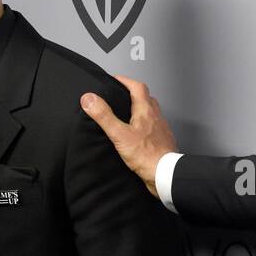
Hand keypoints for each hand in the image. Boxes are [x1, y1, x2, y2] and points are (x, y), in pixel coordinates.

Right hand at [80, 76, 177, 198]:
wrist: (165, 175)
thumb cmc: (147, 156)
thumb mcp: (119, 134)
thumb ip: (104, 116)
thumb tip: (89, 99)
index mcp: (146, 111)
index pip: (137, 87)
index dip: (125, 81)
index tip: (115, 80)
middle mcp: (156, 117)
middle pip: (146, 98)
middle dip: (133, 93)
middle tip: (121, 94)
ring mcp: (161, 129)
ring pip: (151, 112)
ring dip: (140, 109)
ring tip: (128, 113)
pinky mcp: (162, 141)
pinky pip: (154, 127)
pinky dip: (145, 125)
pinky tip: (137, 134)